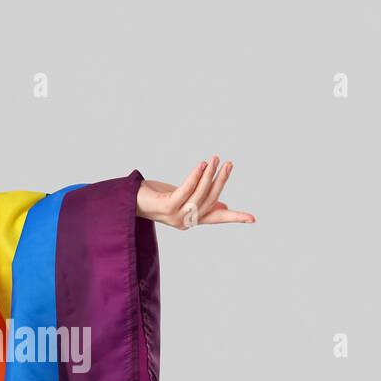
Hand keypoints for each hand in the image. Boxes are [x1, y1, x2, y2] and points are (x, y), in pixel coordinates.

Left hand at [136, 156, 254, 228]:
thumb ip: (200, 201)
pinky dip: (195, 177)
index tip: (253, 219)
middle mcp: (185, 221)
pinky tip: (201, 165)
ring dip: (209, 175)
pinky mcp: (166, 206)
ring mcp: (175, 216)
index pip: (217, 218)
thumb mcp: (180, 199)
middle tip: (229, 164)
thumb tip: (223, 205)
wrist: (126, 201)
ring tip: (215, 159)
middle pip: (210, 199)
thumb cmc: (154, 198)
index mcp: (190, 220)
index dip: (235, 217)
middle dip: (221, 180)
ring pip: (199, 194)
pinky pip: (186, 190)